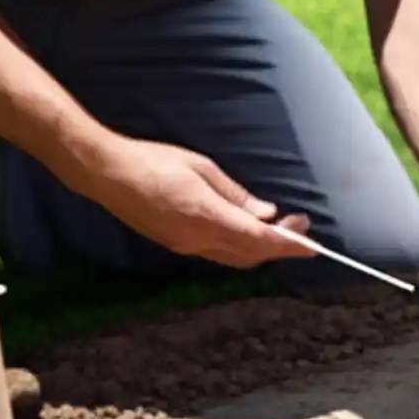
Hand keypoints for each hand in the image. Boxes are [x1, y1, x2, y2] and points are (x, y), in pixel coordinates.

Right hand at [77, 136, 315, 267]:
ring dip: (261, 248)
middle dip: (280, 245)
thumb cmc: (154, 161)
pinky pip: (218, 253)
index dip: (289, 245)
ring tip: (280, 227)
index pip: (259, 241)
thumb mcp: (203, 169)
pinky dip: (240, 247)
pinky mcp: (176, 245)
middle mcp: (197, 239)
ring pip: (235, 258)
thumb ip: (236, 197)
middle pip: (251, 254)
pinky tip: (248, 230)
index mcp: (206, 217)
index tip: (313, 245)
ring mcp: (185, 246)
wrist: (106, 172)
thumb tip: (266, 214)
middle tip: (299, 225)